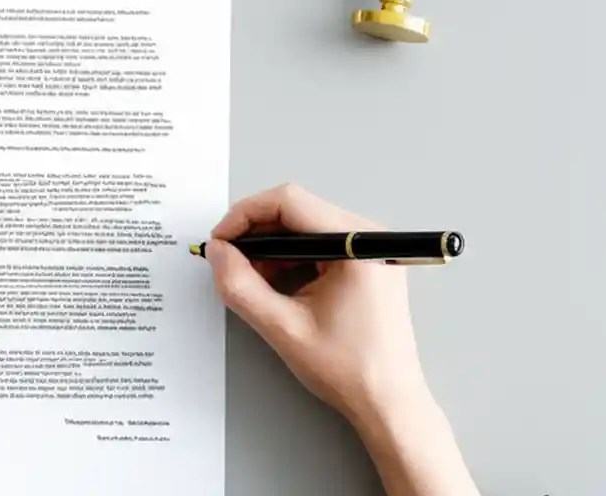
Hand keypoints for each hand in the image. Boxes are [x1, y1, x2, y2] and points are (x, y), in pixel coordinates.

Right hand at [205, 183, 477, 495]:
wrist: (388, 402)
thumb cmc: (349, 369)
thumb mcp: (282, 328)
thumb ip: (240, 286)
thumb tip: (217, 252)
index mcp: (357, 245)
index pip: (289, 202)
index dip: (245, 215)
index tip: (220, 241)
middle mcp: (368, 237)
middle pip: (296, 210)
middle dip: (255, 233)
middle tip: (228, 263)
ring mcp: (369, 249)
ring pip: (303, 226)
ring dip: (270, 248)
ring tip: (251, 281)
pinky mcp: (365, 263)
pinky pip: (317, 244)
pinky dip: (289, 258)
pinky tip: (274, 286)